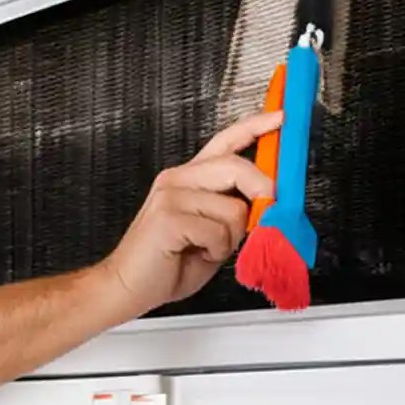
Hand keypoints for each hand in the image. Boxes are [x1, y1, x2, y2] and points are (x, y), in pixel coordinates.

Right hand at [99, 111, 282, 314]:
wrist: (125, 287)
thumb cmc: (165, 264)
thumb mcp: (211, 233)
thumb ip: (234, 213)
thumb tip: (266, 204)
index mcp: (187, 179)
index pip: (224, 142)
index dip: (255, 127)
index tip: (280, 117)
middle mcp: (177, 179)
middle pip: (237, 167)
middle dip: (260, 193)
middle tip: (262, 216)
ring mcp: (171, 196)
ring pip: (233, 208)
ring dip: (229, 239)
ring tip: (205, 249)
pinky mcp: (169, 217)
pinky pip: (218, 232)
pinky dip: (215, 251)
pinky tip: (195, 254)